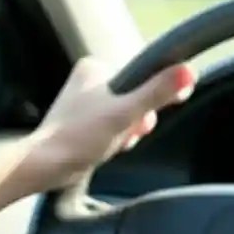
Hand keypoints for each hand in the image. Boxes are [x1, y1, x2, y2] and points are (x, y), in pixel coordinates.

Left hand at [24, 57, 195, 190]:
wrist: (44, 166)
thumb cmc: (79, 137)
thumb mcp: (125, 114)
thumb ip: (157, 93)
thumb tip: (189, 71)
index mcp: (94, 67)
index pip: (140, 78)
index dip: (147, 101)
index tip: (141, 117)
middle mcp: (87, 80)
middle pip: (133, 99)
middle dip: (134, 122)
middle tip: (123, 133)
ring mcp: (82, 103)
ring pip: (123, 117)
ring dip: (124, 133)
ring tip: (110, 144)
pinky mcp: (79, 124)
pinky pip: (110, 128)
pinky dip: (111, 140)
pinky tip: (103, 150)